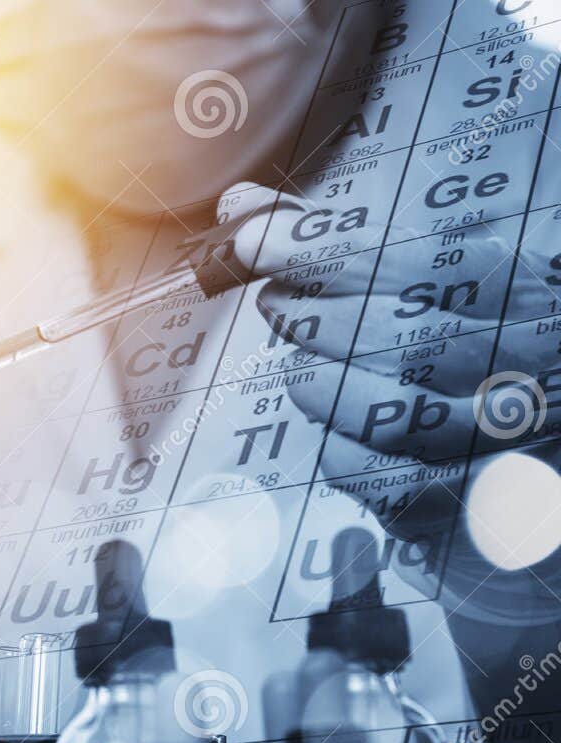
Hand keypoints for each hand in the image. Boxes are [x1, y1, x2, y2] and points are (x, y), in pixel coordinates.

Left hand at [222, 181, 560, 624]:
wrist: (534, 439)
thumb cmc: (475, 343)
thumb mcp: (434, 275)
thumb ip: (341, 242)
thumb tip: (244, 210)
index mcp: (524, 292)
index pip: (413, 261)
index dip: (320, 248)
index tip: (253, 237)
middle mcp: (522, 363)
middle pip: (393, 333)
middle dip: (311, 315)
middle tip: (278, 302)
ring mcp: (496, 438)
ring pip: (383, 409)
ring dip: (318, 380)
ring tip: (303, 363)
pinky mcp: (462, 498)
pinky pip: (374, 474)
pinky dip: (334, 444)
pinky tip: (333, 422)